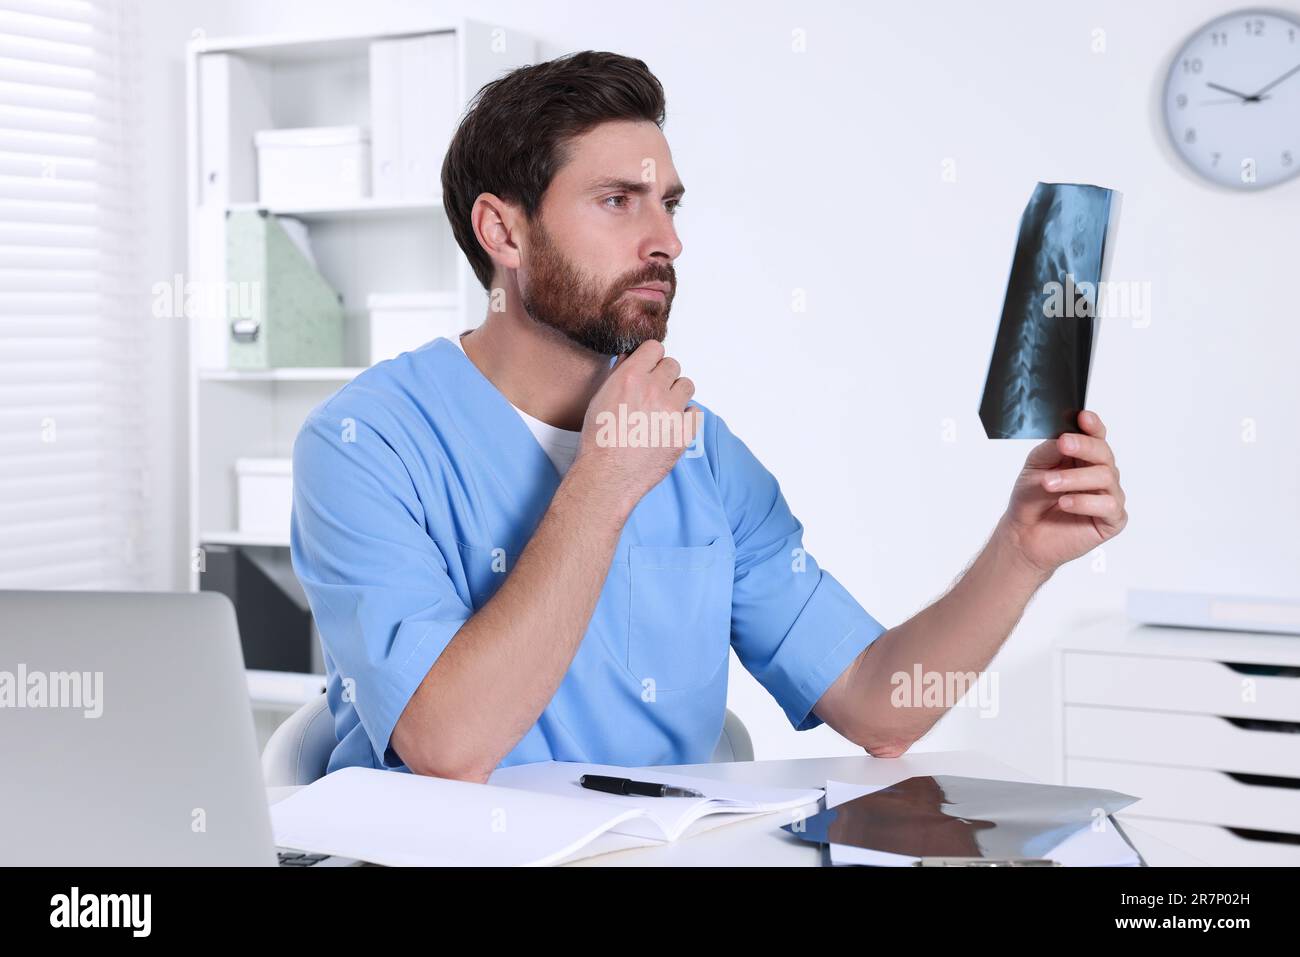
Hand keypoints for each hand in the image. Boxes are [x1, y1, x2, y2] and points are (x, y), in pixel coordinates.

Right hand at [572, 339, 698, 512]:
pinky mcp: (684, 432)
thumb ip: (618, 375)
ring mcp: (672, 411)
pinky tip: (671, 424)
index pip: (655, 348)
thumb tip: (629, 359)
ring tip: (663, 408)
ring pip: (687, 385)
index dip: (651, 358)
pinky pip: (695, 411)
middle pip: (673, 365)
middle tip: (654, 392)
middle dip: (663, 376)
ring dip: (677, 393)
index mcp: (631, 377)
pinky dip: (686, 416)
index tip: (649, 367)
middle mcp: (654, 389)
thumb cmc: (599, 441)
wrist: (608, 475)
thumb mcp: (600, 399)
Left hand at [999, 410, 1127, 577]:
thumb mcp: (1035, 467)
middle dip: (1083, 446)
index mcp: (1084, 457)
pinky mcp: (1112, 520)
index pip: (1096, 435)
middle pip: (1104, 452)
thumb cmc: (1032, 500)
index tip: (1083, 417)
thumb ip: (1051, 449)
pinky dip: (1084, 501)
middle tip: (1063, 445)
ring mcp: (1109, 496)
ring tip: (1049, 483)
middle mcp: (1101, 473)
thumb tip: (1066, 436)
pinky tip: (1064, 502)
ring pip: (1105, 476)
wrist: (1023, 534)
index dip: (1093, 425)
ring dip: (1074, 477)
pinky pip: (1108, 505)